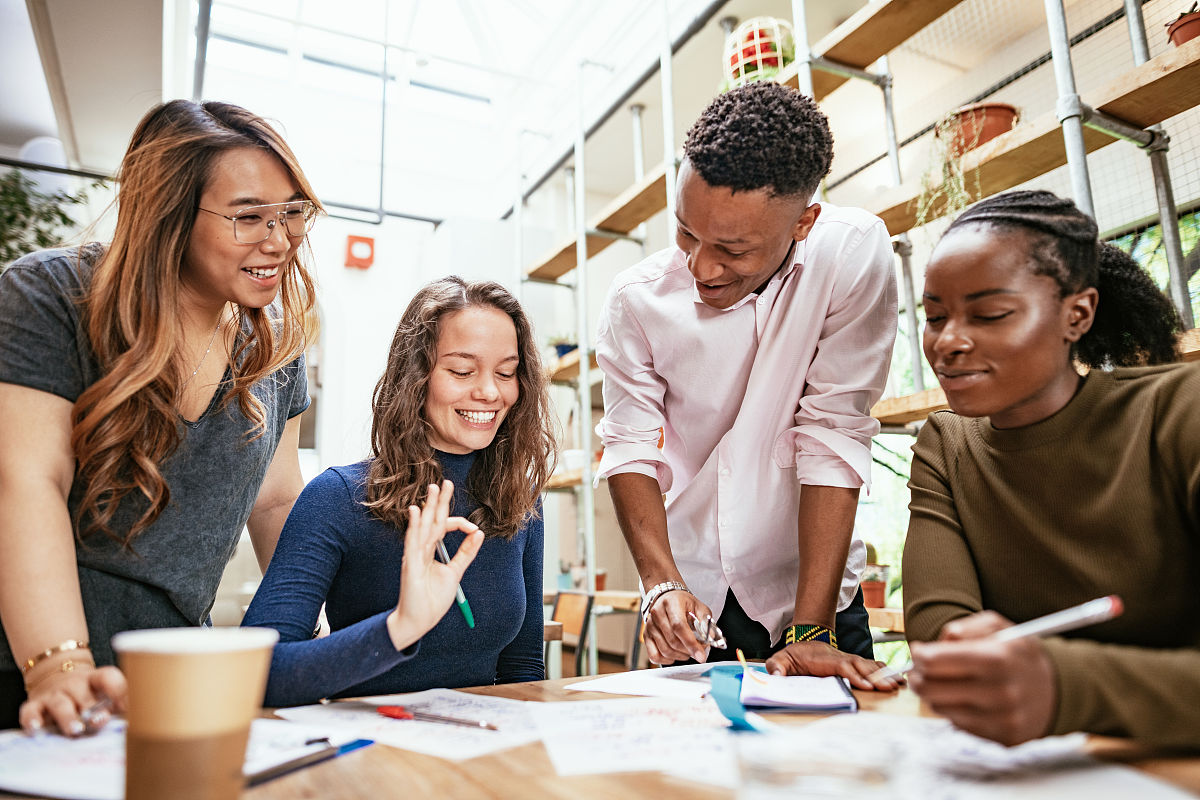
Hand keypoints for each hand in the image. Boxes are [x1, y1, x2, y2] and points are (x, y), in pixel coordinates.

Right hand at [19, 662, 126, 735]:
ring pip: (61, 703)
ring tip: (75, 730)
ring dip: (68, 717)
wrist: (56, 676)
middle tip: (99, 721)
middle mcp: (75, 684)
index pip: (108, 677)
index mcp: (96, 680)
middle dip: (92, 708)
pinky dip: (32, 720)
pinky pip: (30, 711)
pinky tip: (37, 730)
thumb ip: (119, 705)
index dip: (118, 689)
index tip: (126, 705)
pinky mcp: (35, 704)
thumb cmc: (88, 694)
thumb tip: (139, 720)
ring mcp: (54, 694)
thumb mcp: (104, 695)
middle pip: (84, 693)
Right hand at [387, 480, 482, 649]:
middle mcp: (421, 549)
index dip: (459, 523)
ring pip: (423, 526)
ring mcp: (414, 556)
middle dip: (439, 501)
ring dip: (428, 507)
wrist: (418, 621)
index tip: (473, 528)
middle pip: (432, 520)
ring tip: (433, 488)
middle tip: (445, 482)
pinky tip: (415, 511)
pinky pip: (412, 542)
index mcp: (431, 550)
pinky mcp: (409, 565)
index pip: (443, 527)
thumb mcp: (455, 572)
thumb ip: (466, 553)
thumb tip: (478, 533)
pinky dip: (414, 526)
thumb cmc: (432, 599)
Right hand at [643, 589, 711, 663]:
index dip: (691, 643)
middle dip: (688, 651)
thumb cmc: (684, 604)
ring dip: (680, 656)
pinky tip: (675, 654)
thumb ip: (706, 623)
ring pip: (665, 650)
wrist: (667, 599)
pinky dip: (667, 660)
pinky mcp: (646, 636)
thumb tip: (712, 639)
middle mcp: (656, 614)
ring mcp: (649, 626)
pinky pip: (654, 656)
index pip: (679, 626)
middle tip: (698, 651)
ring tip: (688, 651)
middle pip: (672, 641)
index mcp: (671, 603)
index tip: (701, 656)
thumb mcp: (699, 607)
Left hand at [765, 641, 901, 690]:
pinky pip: (871, 667)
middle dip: (876, 677)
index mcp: (824, 659)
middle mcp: (840, 658)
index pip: (842, 666)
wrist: (802, 642)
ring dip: (884, 674)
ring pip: (868, 666)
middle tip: (891, 688)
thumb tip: (775, 675)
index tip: (867, 686)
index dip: (854, 675)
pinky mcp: (853, 664)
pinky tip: (897, 678)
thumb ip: (777, 666)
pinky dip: (884, 671)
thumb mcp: (780, 659)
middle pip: (861, 666)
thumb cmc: (792, 655)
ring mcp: (848, 660)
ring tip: (899, 684)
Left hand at [908, 611, 1056, 744]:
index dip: (918, 655)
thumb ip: (962, 628)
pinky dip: (954, 710)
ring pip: (939, 708)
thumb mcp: (997, 626)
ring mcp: (1002, 718)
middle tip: (918, 669)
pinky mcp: (1003, 737)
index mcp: (997, 658)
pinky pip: (959, 725)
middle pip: (930, 687)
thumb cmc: (1018, 654)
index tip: (918, 652)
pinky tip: (965, 699)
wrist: (1058, 690)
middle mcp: (1000, 691)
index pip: (934, 661)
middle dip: (917, 675)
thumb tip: (931, 646)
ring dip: (934, 694)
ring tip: (944, 683)